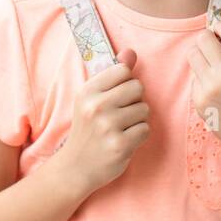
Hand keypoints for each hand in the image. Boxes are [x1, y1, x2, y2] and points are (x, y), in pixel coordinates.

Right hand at [57, 49, 149, 194]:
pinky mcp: (119, 145)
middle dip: (134, 101)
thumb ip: (113, 74)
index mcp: (88, 91)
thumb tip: (131, 52)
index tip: (115, 97)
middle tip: (120, 115)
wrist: (75, 167)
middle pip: (138, 87)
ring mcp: (108, 126)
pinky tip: (123, 141)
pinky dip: (138, 136)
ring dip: (137, 120)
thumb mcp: (92, 98)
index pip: (123, 70)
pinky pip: (145, 129)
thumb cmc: (88, 129)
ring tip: (120, 129)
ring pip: (144, 109)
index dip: (125, 83)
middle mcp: (96, 106)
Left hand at [188, 20, 220, 163]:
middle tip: (213, 50)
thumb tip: (216, 32)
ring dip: (200, 57)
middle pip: (203, 38)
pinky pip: (193, 78)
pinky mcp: (199, 100)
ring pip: (193, 54)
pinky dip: (201, 80)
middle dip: (207, 41)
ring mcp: (211, 87)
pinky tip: (213, 91)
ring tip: (211, 68)